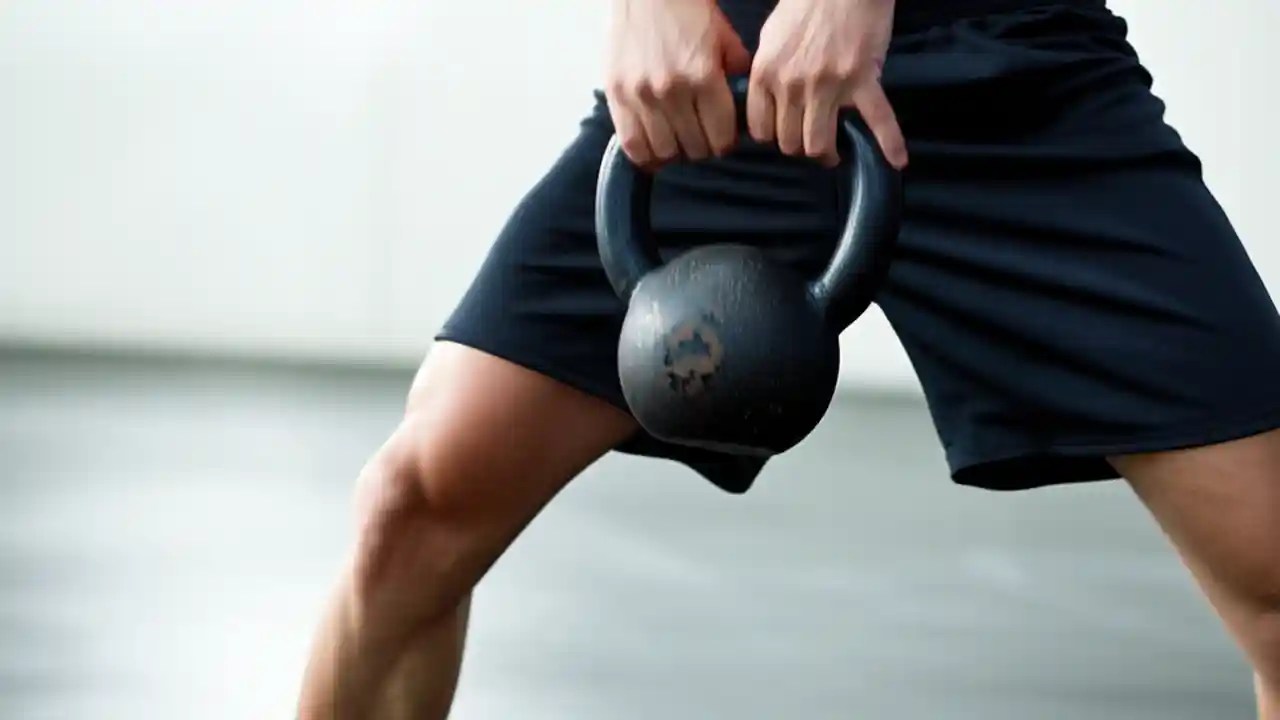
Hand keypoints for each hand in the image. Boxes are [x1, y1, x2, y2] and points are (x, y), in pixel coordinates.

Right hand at [604, 0, 751, 170]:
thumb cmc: (687, 11)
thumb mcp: (724, 37)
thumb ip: (737, 71)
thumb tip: (741, 102)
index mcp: (704, 77)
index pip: (721, 138)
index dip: (724, 143)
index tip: (721, 138)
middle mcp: (673, 91)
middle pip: (694, 148)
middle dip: (701, 146)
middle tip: (699, 136)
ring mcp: (642, 96)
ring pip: (664, 151)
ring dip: (674, 151)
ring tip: (676, 139)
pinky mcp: (617, 96)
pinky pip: (632, 145)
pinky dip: (645, 154)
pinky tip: (653, 148)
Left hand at [748, 0, 907, 168]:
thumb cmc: (806, 3)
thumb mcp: (770, 37)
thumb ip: (766, 71)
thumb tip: (765, 98)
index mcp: (766, 74)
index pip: (761, 130)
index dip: (774, 137)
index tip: (784, 134)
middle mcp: (792, 86)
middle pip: (789, 142)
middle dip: (799, 148)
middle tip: (810, 144)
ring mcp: (828, 86)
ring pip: (819, 144)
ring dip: (826, 154)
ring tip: (833, 154)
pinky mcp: (863, 80)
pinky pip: (878, 119)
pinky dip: (890, 142)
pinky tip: (898, 160)